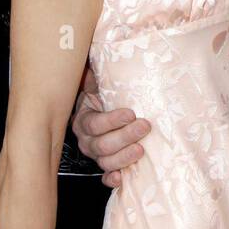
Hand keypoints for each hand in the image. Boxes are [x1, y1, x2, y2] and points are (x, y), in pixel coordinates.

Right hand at [72, 64, 150, 187]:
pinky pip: (106, 177)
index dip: (111, 120)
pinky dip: (114, 179)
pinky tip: (123, 178)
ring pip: (105, 161)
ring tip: (141, 150)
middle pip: (101, 144)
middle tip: (145, 127)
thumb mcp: (102, 80)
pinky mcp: (107, 165)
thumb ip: (100, 70)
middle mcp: (87, 139)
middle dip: (124, 136)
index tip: (131, 113)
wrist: (108, 108)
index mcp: (84, 118)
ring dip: (123, 157)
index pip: (94, 123)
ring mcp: (96, 154)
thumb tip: (101, 49)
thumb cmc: (108, 94)